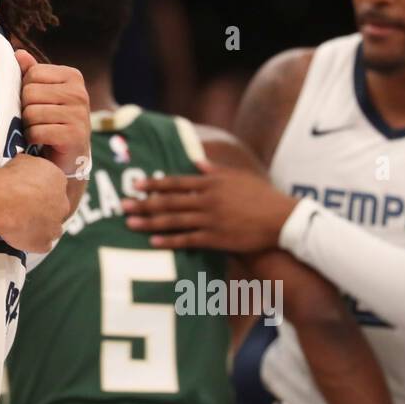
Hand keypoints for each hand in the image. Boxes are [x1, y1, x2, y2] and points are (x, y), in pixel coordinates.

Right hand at [0, 154, 70, 253]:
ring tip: (22, 224)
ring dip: (41, 227)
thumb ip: (31, 168)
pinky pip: (41, 244)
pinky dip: (33, 242)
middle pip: (56, 208)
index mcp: (59, 180)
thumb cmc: (11, 177)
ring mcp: (54, 226)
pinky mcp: (44, 244)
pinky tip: (20, 237)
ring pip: (52, 228)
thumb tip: (27, 170)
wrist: (4, 201)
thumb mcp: (23, 160)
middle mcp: (62, 204)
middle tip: (25, 207)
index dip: (41, 189)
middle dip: (44, 208)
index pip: (55, 185)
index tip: (29, 190)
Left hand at [16, 50, 90, 178]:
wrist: (69, 156)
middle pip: (29, 93)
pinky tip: (42, 141)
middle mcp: (80, 92)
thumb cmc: (52, 120)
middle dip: (25, 109)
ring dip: (28, 126)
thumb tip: (18, 53)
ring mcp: (80, 114)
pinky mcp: (75, 135)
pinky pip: (37, 132)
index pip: (32, 74)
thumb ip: (31, 72)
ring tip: (39, 129)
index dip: (25, 90)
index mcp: (72, 76)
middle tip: (36, 119)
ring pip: (31, 113)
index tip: (36, 102)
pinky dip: (32, 139)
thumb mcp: (43, 93)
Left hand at [123, 159, 297, 252]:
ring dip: (150, 222)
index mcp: (211, 183)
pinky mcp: (216, 238)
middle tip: (123, 205)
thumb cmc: (261, 196)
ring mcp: (210, 219)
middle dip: (144, 204)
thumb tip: (197, 162)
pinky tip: (153, 242)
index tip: (136, 185)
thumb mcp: (238, 177)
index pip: (176, 182)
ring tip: (130, 223)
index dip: (154, 184)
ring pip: (174, 221)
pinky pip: (188, 240)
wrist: (281, 219)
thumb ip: (215, 170)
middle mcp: (207, 200)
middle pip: (169, 201)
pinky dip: (170, 241)